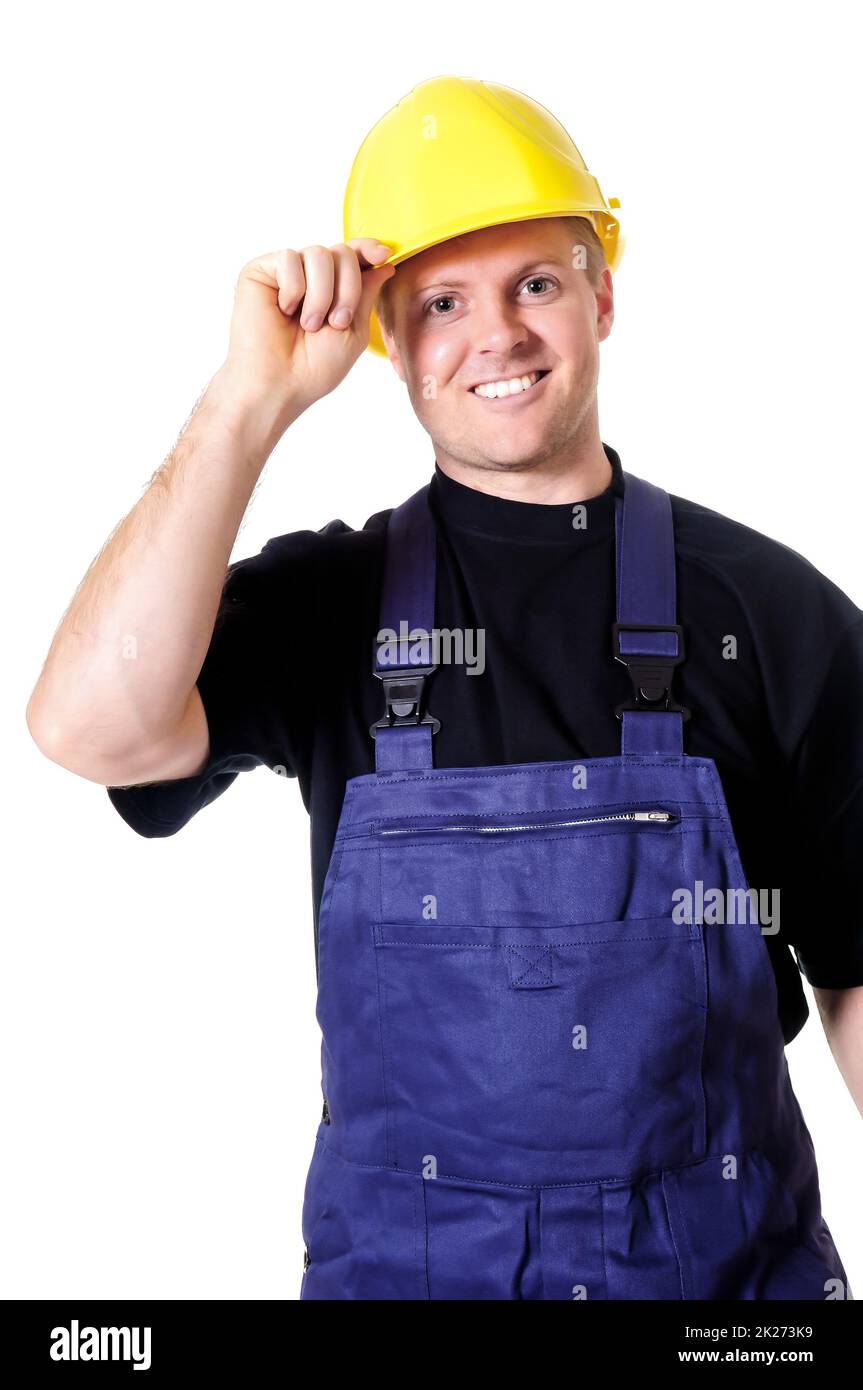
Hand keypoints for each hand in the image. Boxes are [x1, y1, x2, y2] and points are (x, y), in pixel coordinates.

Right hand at [221, 239, 395, 415]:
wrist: (280, 383)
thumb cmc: (314, 367)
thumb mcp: (354, 331)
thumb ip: (367, 293)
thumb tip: (383, 259)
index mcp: (333, 289)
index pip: (353, 255)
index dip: (368, 249)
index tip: (383, 255)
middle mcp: (309, 276)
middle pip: (342, 253)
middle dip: (347, 289)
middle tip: (335, 323)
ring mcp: (286, 272)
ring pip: (318, 254)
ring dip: (321, 295)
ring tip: (308, 324)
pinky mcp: (261, 270)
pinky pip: (289, 259)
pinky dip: (293, 289)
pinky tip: (283, 311)